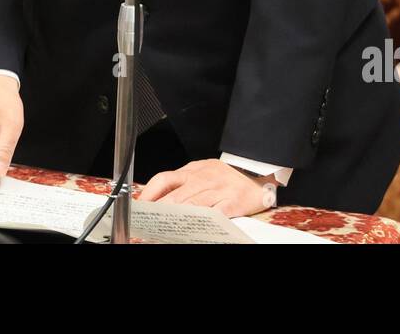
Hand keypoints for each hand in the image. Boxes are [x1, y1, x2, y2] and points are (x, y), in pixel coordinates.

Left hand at [137, 159, 278, 216]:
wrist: (258, 174)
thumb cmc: (227, 176)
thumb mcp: (202, 172)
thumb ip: (182, 182)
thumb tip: (158, 196)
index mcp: (192, 170)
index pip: (164, 179)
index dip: (149, 194)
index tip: (140, 207)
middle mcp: (203, 179)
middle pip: (175, 196)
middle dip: (159, 211)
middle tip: (149, 224)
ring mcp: (218, 190)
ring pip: (192, 205)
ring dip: (176, 219)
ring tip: (164, 230)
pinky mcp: (233, 201)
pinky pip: (215, 214)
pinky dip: (203, 222)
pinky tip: (193, 230)